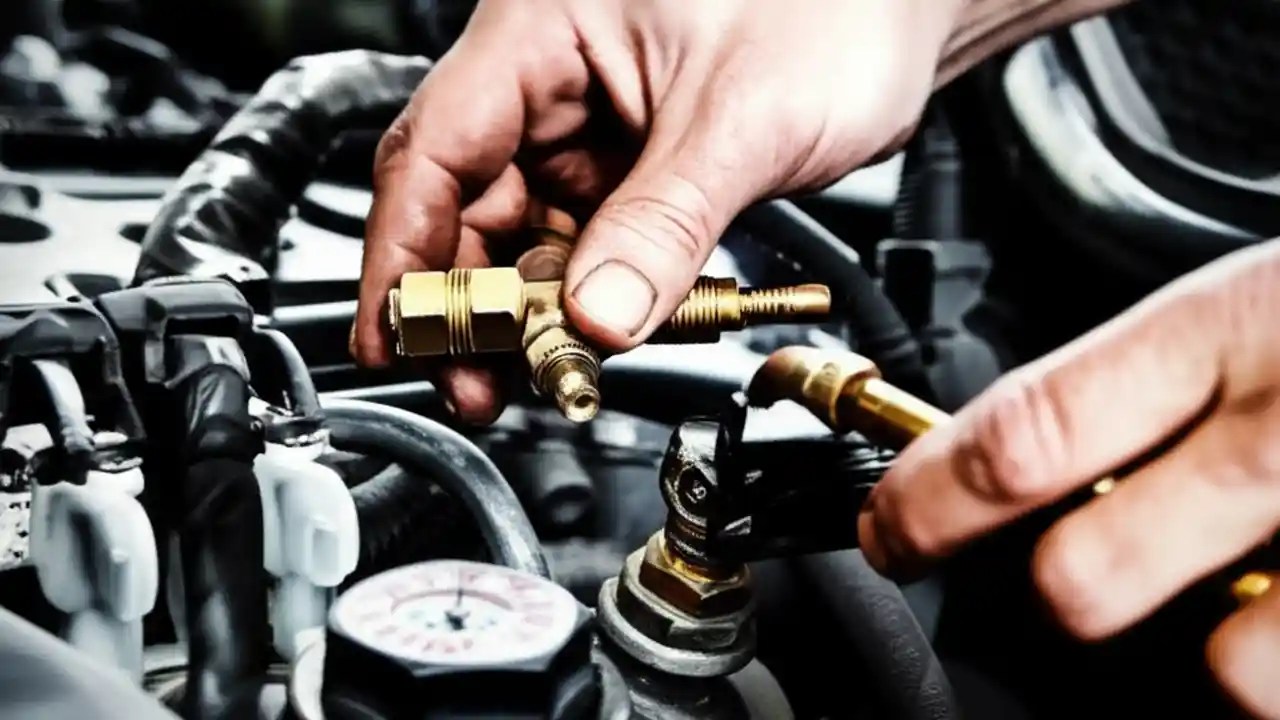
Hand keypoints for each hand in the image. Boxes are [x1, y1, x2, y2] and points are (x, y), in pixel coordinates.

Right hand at [351, 0, 963, 422]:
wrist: (904, 10)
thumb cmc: (839, 3)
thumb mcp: (742, 120)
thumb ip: (665, 226)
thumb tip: (597, 321)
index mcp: (543, 28)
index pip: (433, 148)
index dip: (401, 251)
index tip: (395, 334)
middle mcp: (551, 73)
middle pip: (465, 200)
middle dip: (465, 301)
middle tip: (476, 381)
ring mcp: (589, 120)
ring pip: (523, 230)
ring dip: (525, 308)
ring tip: (533, 372)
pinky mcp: (629, 161)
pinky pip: (584, 238)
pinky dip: (583, 293)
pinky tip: (588, 335)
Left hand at [859, 240, 1279, 716]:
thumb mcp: (1257, 290)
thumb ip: (1159, 365)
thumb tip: (1034, 442)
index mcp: (1218, 330)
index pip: (1022, 434)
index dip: (924, 502)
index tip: (888, 530)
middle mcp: (1278, 427)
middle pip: (1081, 573)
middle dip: (1047, 588)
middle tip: (1058, 569)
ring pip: (1220, 662)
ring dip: (1202, 643)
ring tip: (1230, 584)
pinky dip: (1279, 652)